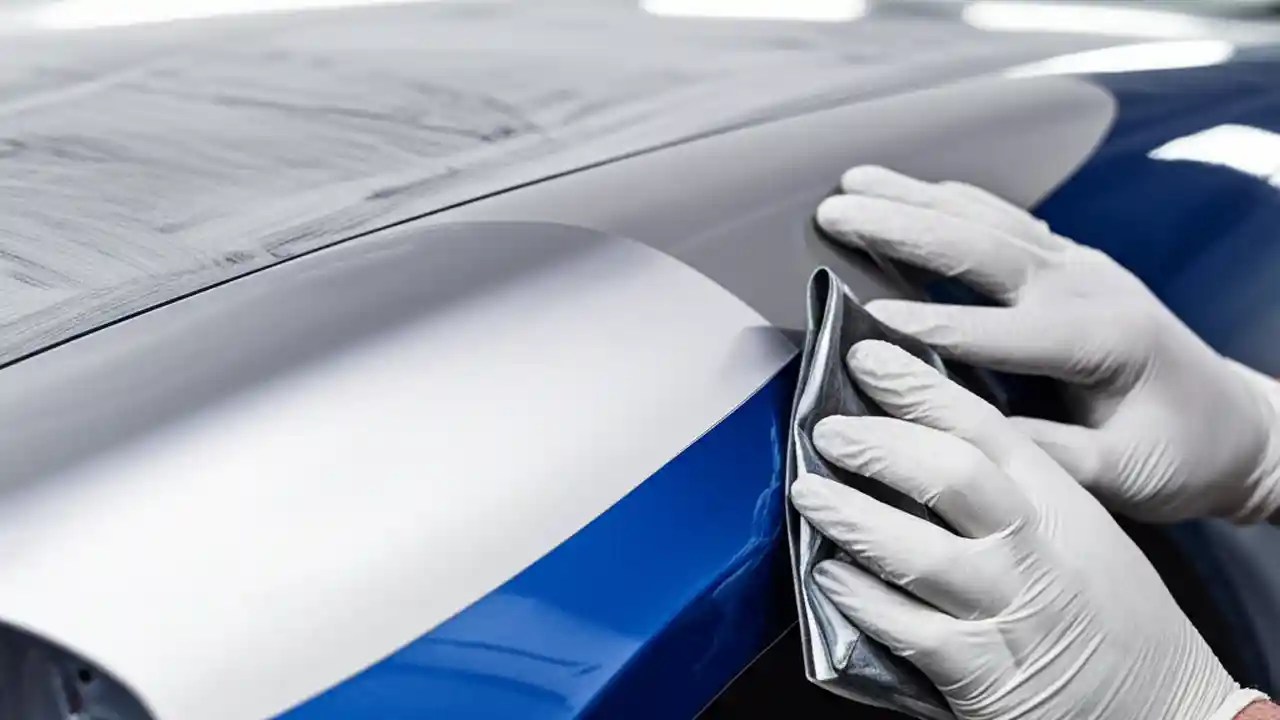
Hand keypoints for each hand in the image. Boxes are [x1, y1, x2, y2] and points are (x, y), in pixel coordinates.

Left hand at [791, 339, 1247, 719]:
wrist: (1164, 707)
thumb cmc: (1111, 612)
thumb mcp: (1082, 530)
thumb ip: (1017, 486)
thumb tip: (927, 437)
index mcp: (1059, 504)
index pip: (983, 427)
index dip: (918, 388)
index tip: (868, 356)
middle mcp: (1032, 550)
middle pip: (950, 477)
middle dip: (881, 445)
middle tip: (829, 430)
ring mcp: (1006, 611)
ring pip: (919, 553)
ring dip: (853, 517)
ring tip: (809, 493)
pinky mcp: (981, 674)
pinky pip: (907, 629)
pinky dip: (863, 599)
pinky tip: (830, 577)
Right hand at [815, 166, 1279, 522]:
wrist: (1236, 425)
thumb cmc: (1180, 456)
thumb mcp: (1122, 477)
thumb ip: (1046, 460)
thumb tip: (957, 443)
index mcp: (1103, 341)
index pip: (1003, 331)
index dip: (933, 326)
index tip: (866, 321)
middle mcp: (1090, 286)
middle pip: (985, 246)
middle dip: (902, 228)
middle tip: (834, 213)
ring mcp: (1082, 265)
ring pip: (988, 218)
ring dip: (915, 197)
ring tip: (850, 181)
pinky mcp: (1073, 262)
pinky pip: (1003, 219)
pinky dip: (950, 200)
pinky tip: (908, 188)